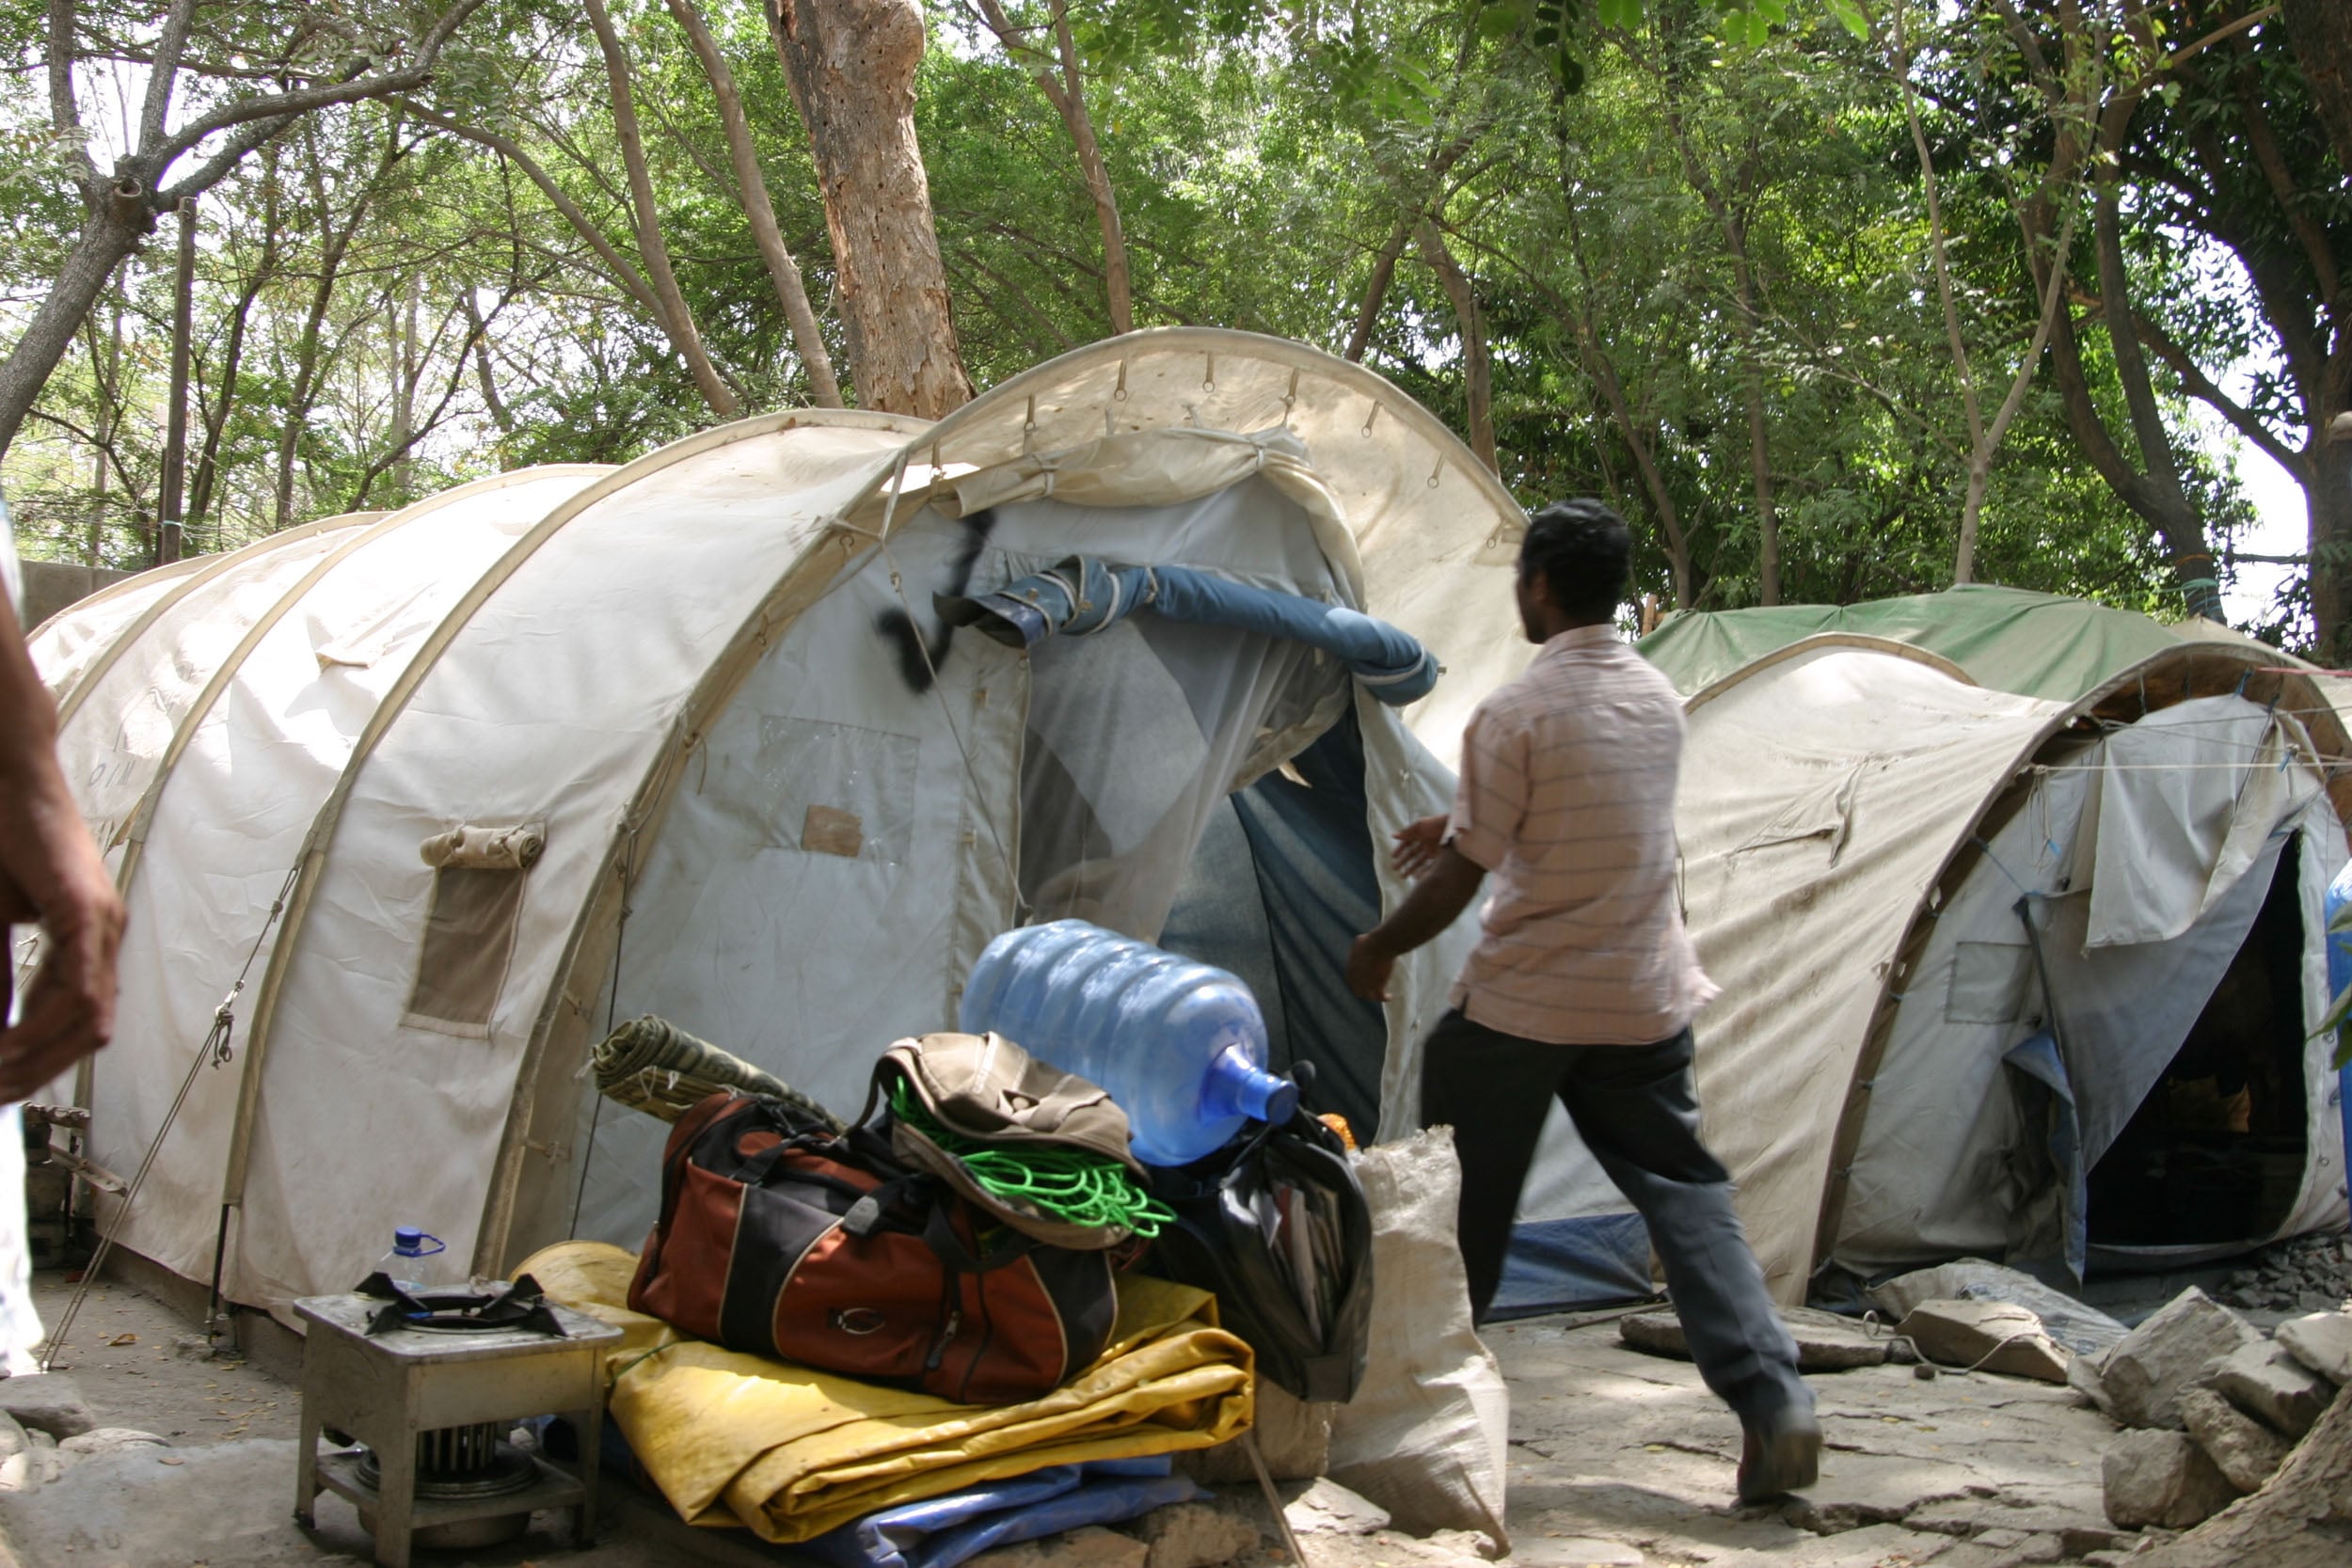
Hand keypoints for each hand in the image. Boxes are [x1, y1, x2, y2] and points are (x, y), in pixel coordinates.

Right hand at [0, 849, 124, 1102]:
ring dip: (38, 1055)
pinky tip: (11, 1039)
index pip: (78, 1021)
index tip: (3, 1082)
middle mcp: (103, 934)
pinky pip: (81, 982)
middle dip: (38, 1070)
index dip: (42, 1059)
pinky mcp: (85, 907)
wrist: (9, 778)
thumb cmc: (3, 840)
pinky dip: (46, 1020)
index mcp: (86, 939)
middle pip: (88, 1031)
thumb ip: (0, 970)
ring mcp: (100, 922)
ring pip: (89, 1017)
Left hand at [1346, 933, 1396, 1003]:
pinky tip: (1390, 997)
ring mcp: (1367, 984)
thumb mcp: (1359, 941)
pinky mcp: (1378, 985)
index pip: (1351, 981)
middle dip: (1364, 992)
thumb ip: (1358, 948)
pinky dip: (1385, 998)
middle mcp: (1357, 979)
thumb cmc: (1371, 940)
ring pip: (1369, 996)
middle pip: (1358, 991)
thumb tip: (1361, 946)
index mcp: (1351, 969)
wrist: (1381, 945)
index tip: (1364, 983)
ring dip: (1375, 997)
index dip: (1357, 983)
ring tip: (1382, 995)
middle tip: (1372, 991)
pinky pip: (1380, 997)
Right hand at [1390, 815, 1448, 879]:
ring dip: (1410, 869)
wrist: (1454, 828)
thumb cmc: (1436, 825)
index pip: (1407, 844)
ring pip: (1419, 862)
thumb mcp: (1420, 826)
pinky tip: (1416, 877)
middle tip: (1394, 869)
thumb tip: (1392, 836)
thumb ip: (1407, 832)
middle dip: (1403, 862)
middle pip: (1412, 855)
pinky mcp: (1440, 858)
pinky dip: (1423, 872)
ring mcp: (1433, 852)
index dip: (1400, 850)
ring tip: (1403, 876)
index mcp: (1420, 835)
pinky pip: (1430, 867)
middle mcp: (1425, 844)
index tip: (1393, 857)